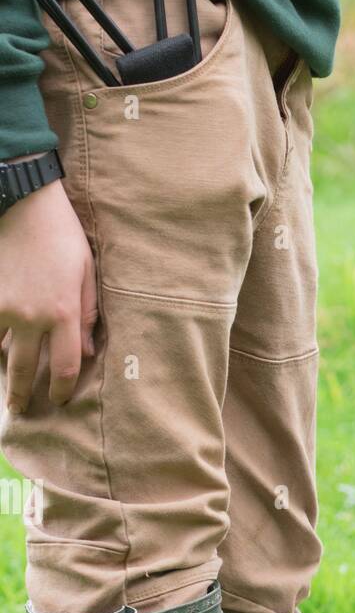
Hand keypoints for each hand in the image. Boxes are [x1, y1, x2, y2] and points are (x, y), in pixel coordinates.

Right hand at [0, 175, 97, 413]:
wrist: (22, 202)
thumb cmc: (62, 235)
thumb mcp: (87, 273)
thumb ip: (88, 315)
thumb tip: (87, 353)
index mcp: (64, 313)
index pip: (66, 367)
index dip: (63, 390)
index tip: (60, 401)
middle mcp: (32, 317)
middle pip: (27, 370)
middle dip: (23, 395)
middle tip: (20, 410)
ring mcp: (4, 307)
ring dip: (1, 372)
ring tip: (3, 387)